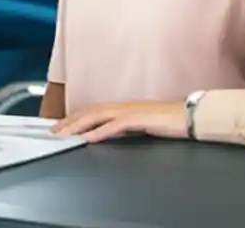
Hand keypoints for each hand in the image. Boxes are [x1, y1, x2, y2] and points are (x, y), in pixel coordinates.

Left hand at [51, 101, 186, 142]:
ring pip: (97, 116)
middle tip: (54, 131)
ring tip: (64, 134)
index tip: (61, 125)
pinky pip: (115, 125)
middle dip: (70, 121)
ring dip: (79, 125)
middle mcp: (123, 106)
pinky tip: (89, 138)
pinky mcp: (140, 119)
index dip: (75, 117)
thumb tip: (108, 135)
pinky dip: (100, 131)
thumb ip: (124, 128)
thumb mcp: (141, 126)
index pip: (93, 110)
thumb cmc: (169, 122)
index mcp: (123, 108)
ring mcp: (131, 111)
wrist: (190, 117)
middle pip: (90, 111)